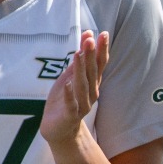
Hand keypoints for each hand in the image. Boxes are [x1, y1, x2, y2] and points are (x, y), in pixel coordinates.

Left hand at [41, 28, 108, 148]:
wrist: (59, 129)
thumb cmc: (66, 99)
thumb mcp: (71, 75)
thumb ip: (80, 58)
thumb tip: (88, 34)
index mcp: (92, 83)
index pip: (99, 64)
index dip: (101, 50)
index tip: (103, 34)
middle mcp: (91, 93)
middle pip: (91, 72)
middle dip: (91, 56)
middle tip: (91, 39)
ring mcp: (81, 105)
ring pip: (82, 85)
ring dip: (80, 70)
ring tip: (78, 54)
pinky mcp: (70, 116)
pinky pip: (71, 104)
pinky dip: (70, 95)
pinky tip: (68, 84)